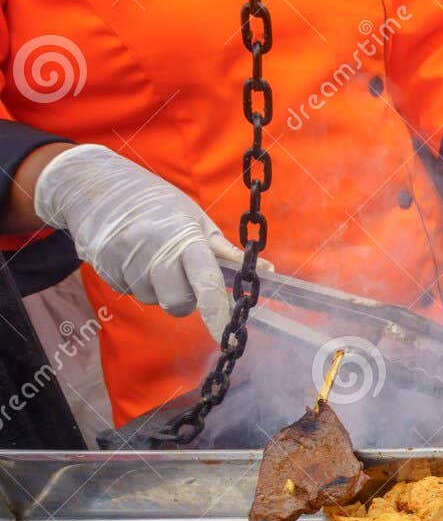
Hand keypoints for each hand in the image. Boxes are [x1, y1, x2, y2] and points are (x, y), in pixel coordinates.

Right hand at [32, 144, 242, 340]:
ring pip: (154, 300)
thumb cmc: (157, 203)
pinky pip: (130, 292)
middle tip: (181, 272)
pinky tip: (131, 256)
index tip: (227, 334)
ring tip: (151, 255)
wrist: (96, 186)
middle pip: (178, 304)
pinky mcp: (105, 269)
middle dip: (185, 298)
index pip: (206, 282)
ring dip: (158, 288)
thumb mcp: (195, 219)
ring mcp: (126, 262)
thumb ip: (226, 251)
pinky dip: (135, 281)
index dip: (217, 312)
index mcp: (184, 239)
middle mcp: (154, 252)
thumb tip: (267, 270)